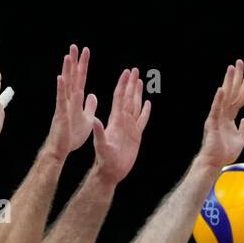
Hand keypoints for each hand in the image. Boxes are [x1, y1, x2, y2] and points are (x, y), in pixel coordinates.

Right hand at [44, 45, 97, 161]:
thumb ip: (89, 106)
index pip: (81, 79)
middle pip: (72, 78)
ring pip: (66, 85)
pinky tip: (61, 78)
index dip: (83, 65)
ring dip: (67, 70)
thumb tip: (93, 95)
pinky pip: (61, 100)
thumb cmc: (72, 135)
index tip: (85, 51)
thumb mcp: (87, 119)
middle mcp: (69, 100)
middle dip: (74, 62)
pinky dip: (61, 89)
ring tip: (68, 56)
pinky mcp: (61, 114)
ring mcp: (63, 106)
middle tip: (75, 46)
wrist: (62, 149)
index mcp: (76, 100)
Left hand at [91, 67, 150, 183]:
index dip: (123, 84)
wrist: (110, 172)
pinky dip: (145, 111)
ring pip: (135, 106)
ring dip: (137, 93)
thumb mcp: (101, 145)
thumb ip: (99, 132)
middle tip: (135, 70)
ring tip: (140, 81)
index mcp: (115, 120)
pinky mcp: (136, 136)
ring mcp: (129, 127)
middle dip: (131, 84)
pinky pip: (142, 120)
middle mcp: (122, 121)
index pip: (120, 98)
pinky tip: (147, 103)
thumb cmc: (104, 160)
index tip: (126, 72)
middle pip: (128, 98)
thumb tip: (95, 120)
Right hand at [197, 60, 243, 168]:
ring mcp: (217, 118)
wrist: (214, 163)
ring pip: (224, 97)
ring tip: (231, 69)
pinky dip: (218, 100)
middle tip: (239, 62)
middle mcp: (223, 114)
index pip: (240, 97)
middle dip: (236, 77)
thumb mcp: (240, 139)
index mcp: (230, 117)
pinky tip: (221, 90)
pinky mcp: (212, 124)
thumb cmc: (224, 152)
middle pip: (232, 92)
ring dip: (228, 82)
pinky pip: (216, 110)